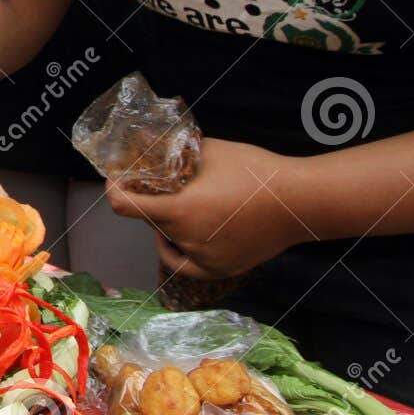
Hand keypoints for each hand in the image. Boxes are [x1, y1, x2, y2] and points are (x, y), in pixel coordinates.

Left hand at [103, 138, 310, 279]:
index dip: (114, 190)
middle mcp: (187, 241)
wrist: (298, 201)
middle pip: (149, 221)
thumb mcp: (209, 151)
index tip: (116, 179)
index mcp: (179, 212)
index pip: (124, 206)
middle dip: (149, 203)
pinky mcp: (220, 270)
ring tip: (185, 205)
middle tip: (161, 186)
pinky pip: (186, 263)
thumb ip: (175, 151)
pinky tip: (182, 236)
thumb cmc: (255, 172)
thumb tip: (150, 144)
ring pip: (168, 242)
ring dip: (166, 225)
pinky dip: (179, 249)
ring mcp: (204, 260)